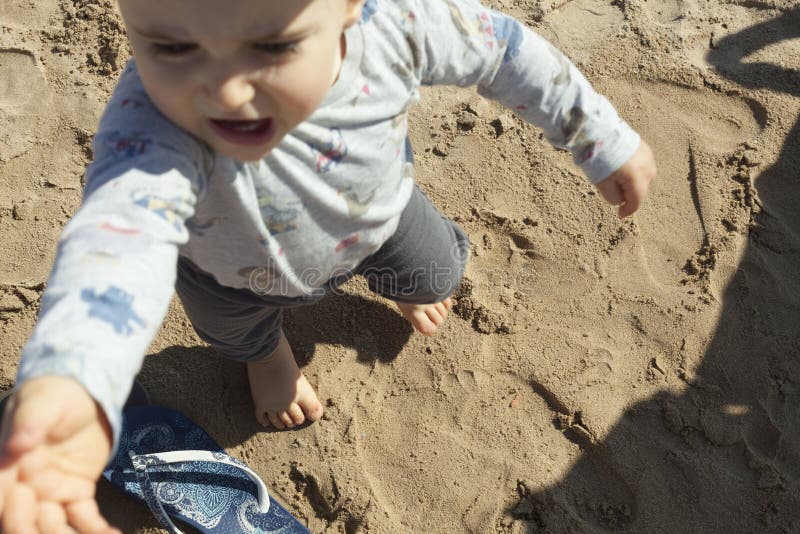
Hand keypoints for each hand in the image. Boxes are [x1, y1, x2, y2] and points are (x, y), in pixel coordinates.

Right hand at [0, 376, 119, 532]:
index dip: (10, 508)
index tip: (25, 495)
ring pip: (53, 527)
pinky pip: (84, 518)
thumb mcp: (41, 403)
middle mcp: (24, 486)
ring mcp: (51, 493)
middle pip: (23, 522)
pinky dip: (96, 530)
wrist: (83, 393)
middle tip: (59, 524)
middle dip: (35, 532)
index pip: (1, 496)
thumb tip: (15, 445)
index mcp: (6, 466)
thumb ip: (29, 423)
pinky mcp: (77, 493)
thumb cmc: (54, 395)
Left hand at [595, 140, 655, 217]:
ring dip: (630, 181)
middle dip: (627, 193)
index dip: (627, 210)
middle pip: (640, 190)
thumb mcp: (602, 184)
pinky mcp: (646, 149)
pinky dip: (632, 170)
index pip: (636, 202)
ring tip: (613, 173)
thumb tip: (621, 200)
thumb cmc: (599, 158)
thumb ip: (614, 198)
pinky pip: (641, 166)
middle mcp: (648, 169)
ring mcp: (649, 158)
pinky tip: (619, 165)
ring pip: (641, 178)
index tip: (620, 215)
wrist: (600, 132)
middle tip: (610, 187)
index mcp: (638, 179)